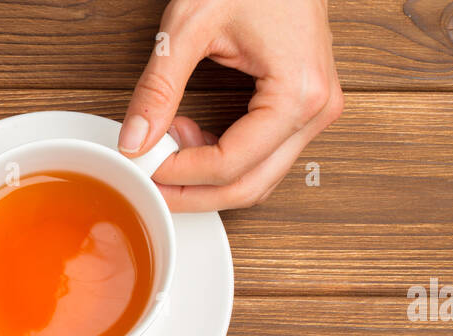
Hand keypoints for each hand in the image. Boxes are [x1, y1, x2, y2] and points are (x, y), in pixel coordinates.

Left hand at [119, 0, 342, 210]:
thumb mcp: (190, 25)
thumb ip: (159, 87)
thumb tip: (134, 140)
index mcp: (299, 92)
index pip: (232, 164)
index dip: (182, 174)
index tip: (146, 167)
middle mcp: (318, 109)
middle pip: (250, 186)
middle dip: (195, 193)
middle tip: (151, 182)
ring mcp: (317, 112)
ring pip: (259, 179)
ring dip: (209, 179)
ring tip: (170, 147)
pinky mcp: (306, 108)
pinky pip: (265, 157)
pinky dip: (226, 161)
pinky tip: (193, 136)